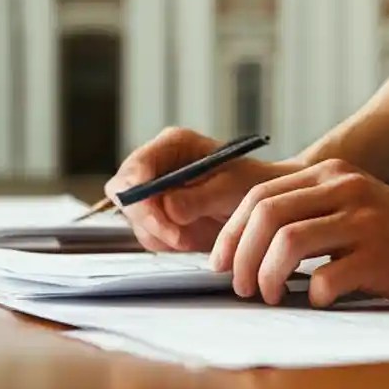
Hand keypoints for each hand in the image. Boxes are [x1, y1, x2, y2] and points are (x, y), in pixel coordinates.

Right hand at [107, 127, 302, 251]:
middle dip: (150, 219)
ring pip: (136, 220)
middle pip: (125, 194)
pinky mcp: (158, 215)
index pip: (136, 166)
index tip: (158, 213)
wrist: (263, 206)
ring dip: (163, 234)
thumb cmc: (253, 184)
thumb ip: (198, 197)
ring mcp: (155, 192)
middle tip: (179, 237)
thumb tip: (167, 208)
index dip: (138, 191)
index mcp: (173, 145)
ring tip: (197, 234)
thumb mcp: (230, 187)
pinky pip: (150, 235)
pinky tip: (193, 237)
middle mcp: (157, 165)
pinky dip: (168, 243)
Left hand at [209, 159, 388, 307]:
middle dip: (241, 256)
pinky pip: (327, 277)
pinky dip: (312, 294)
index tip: (220, 262)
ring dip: (266, 276)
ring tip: (269, 296)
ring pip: (288, 241)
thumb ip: (308, 213)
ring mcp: (364, 220)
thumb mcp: (351, 207)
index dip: (231, 232)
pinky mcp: (381, 255)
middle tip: (238, 286)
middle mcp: (345, 189)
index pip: (260, 195)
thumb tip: (243, 248)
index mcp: (331, 175)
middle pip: (266, 214)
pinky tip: (318, 300)